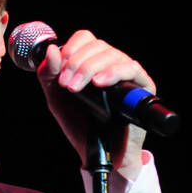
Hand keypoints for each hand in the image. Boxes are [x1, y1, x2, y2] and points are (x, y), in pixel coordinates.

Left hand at [35, 31, 155, 175]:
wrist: (98, 153)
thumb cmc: (80, 126)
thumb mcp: (57, 100)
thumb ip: (49, 76)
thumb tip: (50, 50)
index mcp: (92, 63)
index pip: (85, 39)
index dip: (71, 49)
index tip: (60, 72)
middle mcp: (111, 64)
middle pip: (97, 45)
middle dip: (76, 63)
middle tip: (66, 85)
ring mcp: (127, 74)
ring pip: (111, 54)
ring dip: (89, 68)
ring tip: (75, 89)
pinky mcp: (142, 85)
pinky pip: (131, 68)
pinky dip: (112, 72)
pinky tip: (99, 83)